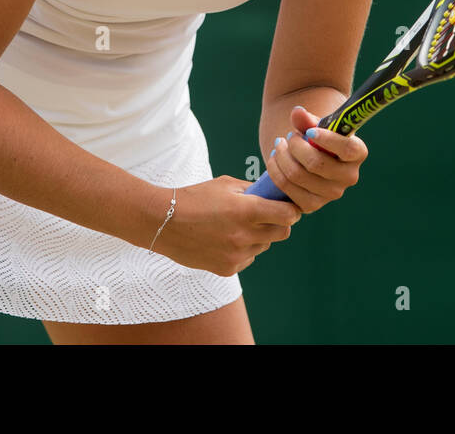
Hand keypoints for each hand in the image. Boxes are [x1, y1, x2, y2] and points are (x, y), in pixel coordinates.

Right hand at [151, 176, 301, 276]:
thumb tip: (274, 193)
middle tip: (267, 215)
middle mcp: (244, 235)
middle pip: (282, 233)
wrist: (163, 223)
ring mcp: (236, 254)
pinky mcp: (228, 268)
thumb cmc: (195, 198)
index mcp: (246, 211)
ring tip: (238, 226)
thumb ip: (252, 190)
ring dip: (259, 237)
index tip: (286, 206)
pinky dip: (243, 250)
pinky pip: (248, 258)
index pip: (288, 215)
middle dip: (279, 222)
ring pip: (264, 246)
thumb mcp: (225, 185)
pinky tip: (224, 239)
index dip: (290, 209)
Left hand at [265, 105, 368, 211]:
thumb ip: (307, 119)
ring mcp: (332, 194)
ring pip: (298, 175)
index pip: (347, 149)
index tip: (309, 132)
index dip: (327, 140)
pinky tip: (274, 159)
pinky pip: (287, 188)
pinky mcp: (312, 205)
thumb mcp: (316, 125)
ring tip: (279, 145)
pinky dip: (276, 171)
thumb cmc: (318, 137)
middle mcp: (349, 177)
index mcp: (358, 153)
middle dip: (295, 146)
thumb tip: (297, 112)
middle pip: (316, 163)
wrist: (312, 158)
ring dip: (282, 156)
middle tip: (288, 136)